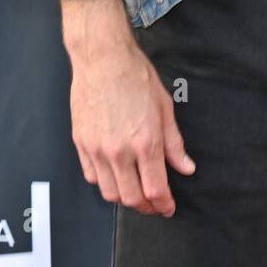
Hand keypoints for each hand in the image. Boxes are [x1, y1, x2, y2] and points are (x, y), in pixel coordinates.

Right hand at [67, 24, 195, 216]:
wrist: (103, 59)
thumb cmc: (135, 76)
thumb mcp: (164, 108)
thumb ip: (174, 143)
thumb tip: (185, 167)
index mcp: (145, 142)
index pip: (156, 189)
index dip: (164, 205)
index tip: (168, 207)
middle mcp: (119, 151)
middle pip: (132, 198)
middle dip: (147, 207)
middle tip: (155, 205)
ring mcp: (97, 149)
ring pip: (110, 193)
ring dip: (125, 199)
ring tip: (136, 193)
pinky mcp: (81, 144)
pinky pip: (92, 177)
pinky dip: (105, 183)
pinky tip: (115, 176)